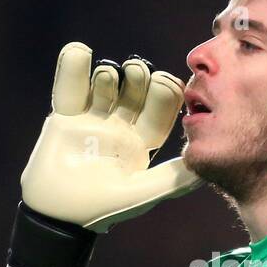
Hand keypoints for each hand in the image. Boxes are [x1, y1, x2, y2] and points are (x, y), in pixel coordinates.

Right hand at [20, 42, 199, 232]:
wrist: (60, 215)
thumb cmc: (104, 208)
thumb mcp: (142, 193)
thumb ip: (173, 179)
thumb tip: (206, 169)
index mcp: (142, 141)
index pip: (159, 110)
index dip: (165, 94)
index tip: (168, 82)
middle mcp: (120, 127)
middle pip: (134, 92)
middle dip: (138, 79)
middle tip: (137, 71)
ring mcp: (92, 120)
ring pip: (105, 86)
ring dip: (110, 76)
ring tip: (109, 76)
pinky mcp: (64, 117)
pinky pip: (69, 88)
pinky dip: (73, 67)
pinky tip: (80, 51)